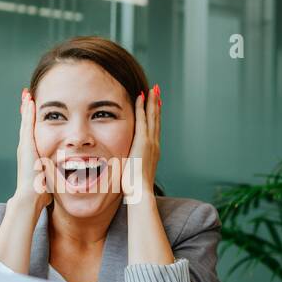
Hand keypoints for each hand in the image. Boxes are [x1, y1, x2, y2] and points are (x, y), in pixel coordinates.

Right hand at [12, 87, 51, 214]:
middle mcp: (25, 148)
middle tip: (27, 96)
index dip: (32, 122)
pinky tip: (29, 102)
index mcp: (31, 154)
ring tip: (27, 95)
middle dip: (26, 111)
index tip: (33, 110)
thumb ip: (54, 174)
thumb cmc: (40, 192)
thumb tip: (66, 179)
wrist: (30, 197)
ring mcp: (24, 146)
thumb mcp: (48, 178)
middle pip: (26, 125)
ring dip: (26, 108)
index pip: (31, 133)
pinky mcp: (26, 145)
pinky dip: (28, 113)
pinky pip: (27, 125)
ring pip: (25, 122)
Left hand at [118, 84, 159, 203]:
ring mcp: (150, 142)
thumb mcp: (134, 175)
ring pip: (152, 116)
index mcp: (153, 152)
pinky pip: (143, 119)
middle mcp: (154, 144)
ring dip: (152, 102)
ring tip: (153, 89)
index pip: (154, 130)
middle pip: (156, 120)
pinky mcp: (143, 141)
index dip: (155, 117)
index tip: (155, 106)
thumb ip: (131, 168)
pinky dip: (143, 107)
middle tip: (157, 92)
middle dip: (156, 105)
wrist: (141, 192)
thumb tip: (124, 169)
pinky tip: (141, 96)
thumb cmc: (135, 189)